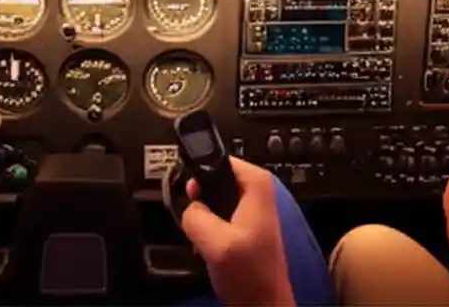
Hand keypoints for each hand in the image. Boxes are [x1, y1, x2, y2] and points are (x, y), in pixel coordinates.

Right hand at [181, 157, 294, 306]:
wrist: (263, 305)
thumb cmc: (248, 275)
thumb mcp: (216, 243)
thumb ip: (195, 215)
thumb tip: (190, 208)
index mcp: (256, 183)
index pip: (218, 157)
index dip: (199, 171)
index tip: (185, 188)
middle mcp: (257, 190)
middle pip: (213, 177)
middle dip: (199, 197)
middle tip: (195, 217)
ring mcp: (251, 209)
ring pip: (211, 198)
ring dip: (202, 216)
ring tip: (202, 235)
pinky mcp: (244, 227)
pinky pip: (216, 215)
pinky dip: (207, 228)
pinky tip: (207, 244)